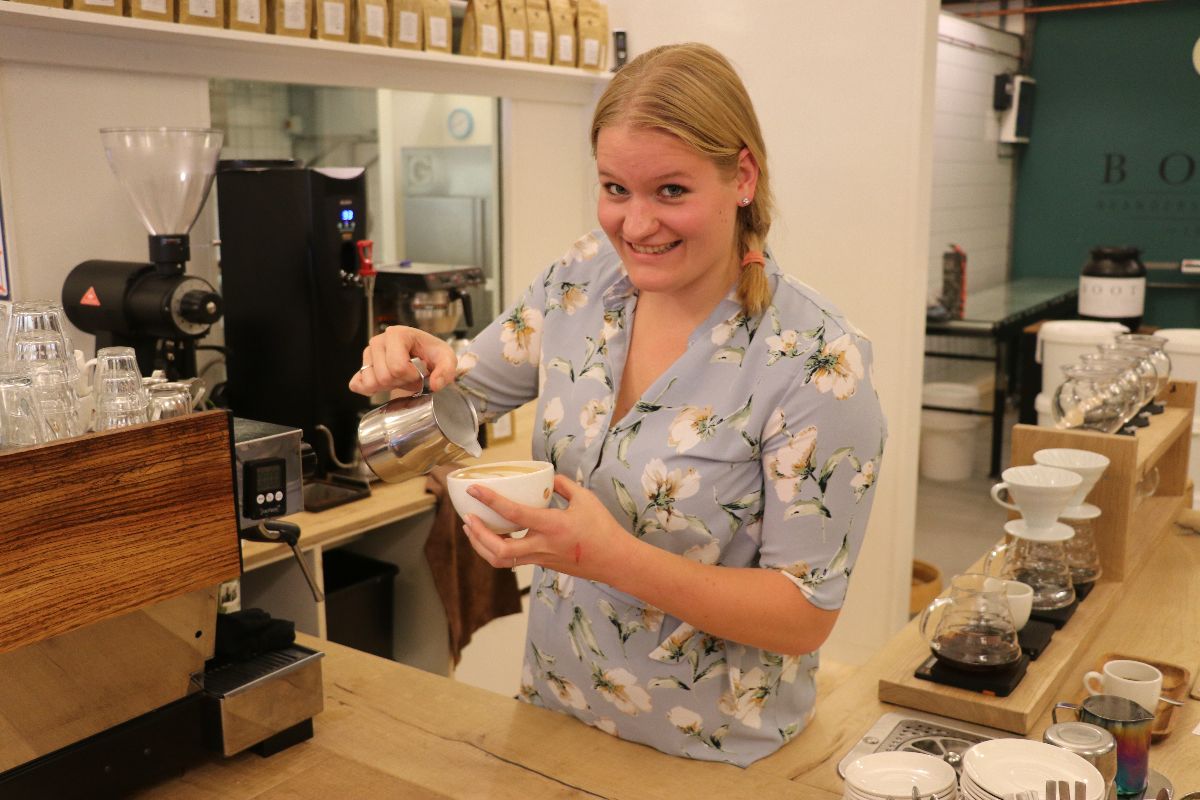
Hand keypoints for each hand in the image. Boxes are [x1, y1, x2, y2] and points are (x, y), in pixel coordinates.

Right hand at [349, 326, 457, 396]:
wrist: (423, 358)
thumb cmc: (432, 355)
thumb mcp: (447, 359)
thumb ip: (446, 371)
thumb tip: (435, 385)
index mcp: (398, 334)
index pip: (397, 366)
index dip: (411, 376)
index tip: (420, 372)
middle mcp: (379, 341)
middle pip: (384, 376)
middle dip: (400, 382)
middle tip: (411, 377)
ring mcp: (368, 354)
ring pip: (371, 383)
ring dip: (388, 386)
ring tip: (400, 378)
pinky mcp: (362, 366)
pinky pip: (357, 384)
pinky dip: (370, 390)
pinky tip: (385, 384)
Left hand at [461, 475, 633, 582]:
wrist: (614, 561)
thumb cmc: (603, 529)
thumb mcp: (585, 499)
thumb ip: (564, 486)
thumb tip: (550, 478)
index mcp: (552, 525)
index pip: (514, 514)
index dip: (491, 501)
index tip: (475, 489)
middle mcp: (542, 546)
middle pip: (498, 550)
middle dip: (477, 535)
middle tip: (467, 517)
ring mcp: (540, 558)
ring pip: (501, 560)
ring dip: (481, 546)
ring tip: (472, 529)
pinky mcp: (542, 564)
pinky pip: (513, 560)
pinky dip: (496, 550)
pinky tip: (492, 537)